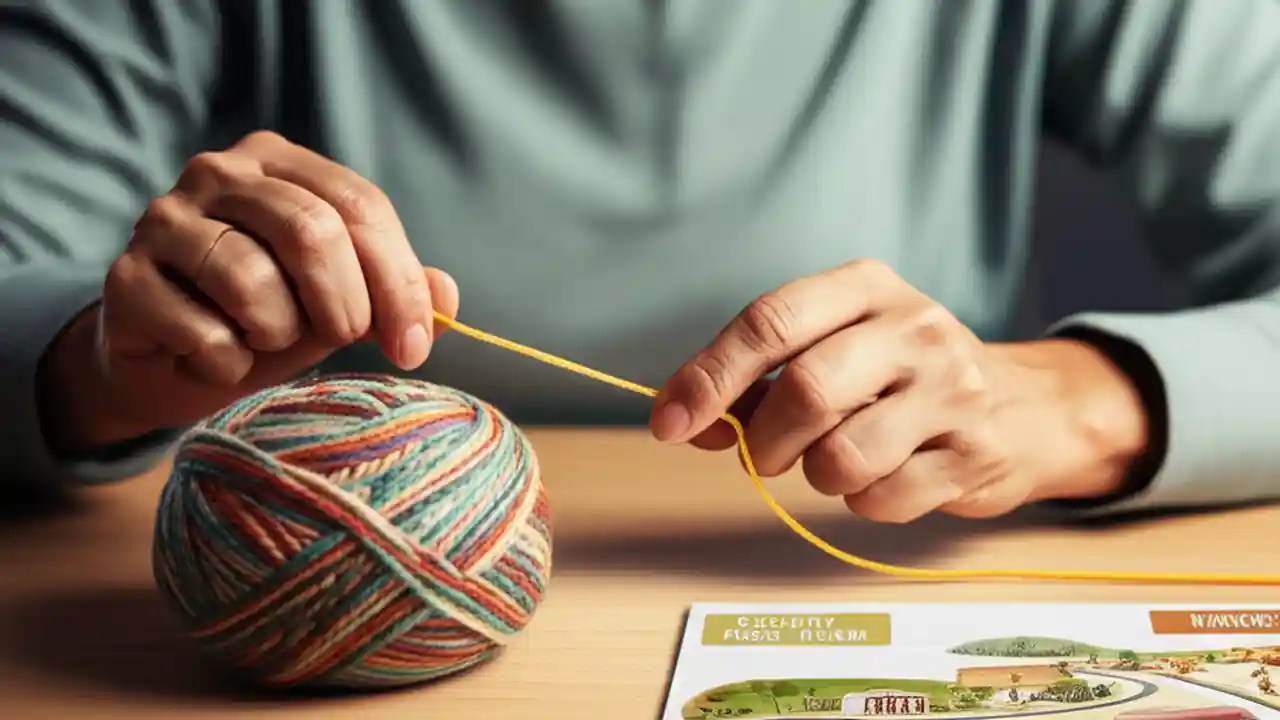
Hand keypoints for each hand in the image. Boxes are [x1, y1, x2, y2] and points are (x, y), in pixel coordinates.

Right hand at [40, 130, 458, 451]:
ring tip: (266, 341)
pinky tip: (219, 358)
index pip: (361, 205)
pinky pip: (204, 332)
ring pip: (252, 281)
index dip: (398, 280)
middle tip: (345, 341)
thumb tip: (447, 297)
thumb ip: (394, 291)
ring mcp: (163, 219)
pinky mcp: (125, 278)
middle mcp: (218, 173)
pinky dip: (229, 363)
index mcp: (280, 161)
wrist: (169, 364)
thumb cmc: (267, 320)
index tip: (415, 345)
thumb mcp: (341, 302)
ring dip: (279, 335)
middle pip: (311, 231)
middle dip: (346, 305)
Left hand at [649, 259, 1149, 521]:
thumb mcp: (833, 349)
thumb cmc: (900, 377)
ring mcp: (953, 389)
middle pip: (806, 391)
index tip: (670, 421)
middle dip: (766, 441)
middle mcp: (915, 327)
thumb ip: (755, 383)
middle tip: (768, 455)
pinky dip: (863, 501)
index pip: (770, 322)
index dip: (709, 376)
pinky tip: (888, 474)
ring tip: (837, 460)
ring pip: (842, 456)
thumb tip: (683, 422)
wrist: (1023, 406)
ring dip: (817, 475)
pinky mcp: (974, 453)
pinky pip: (882, 498)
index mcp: (865, 286)